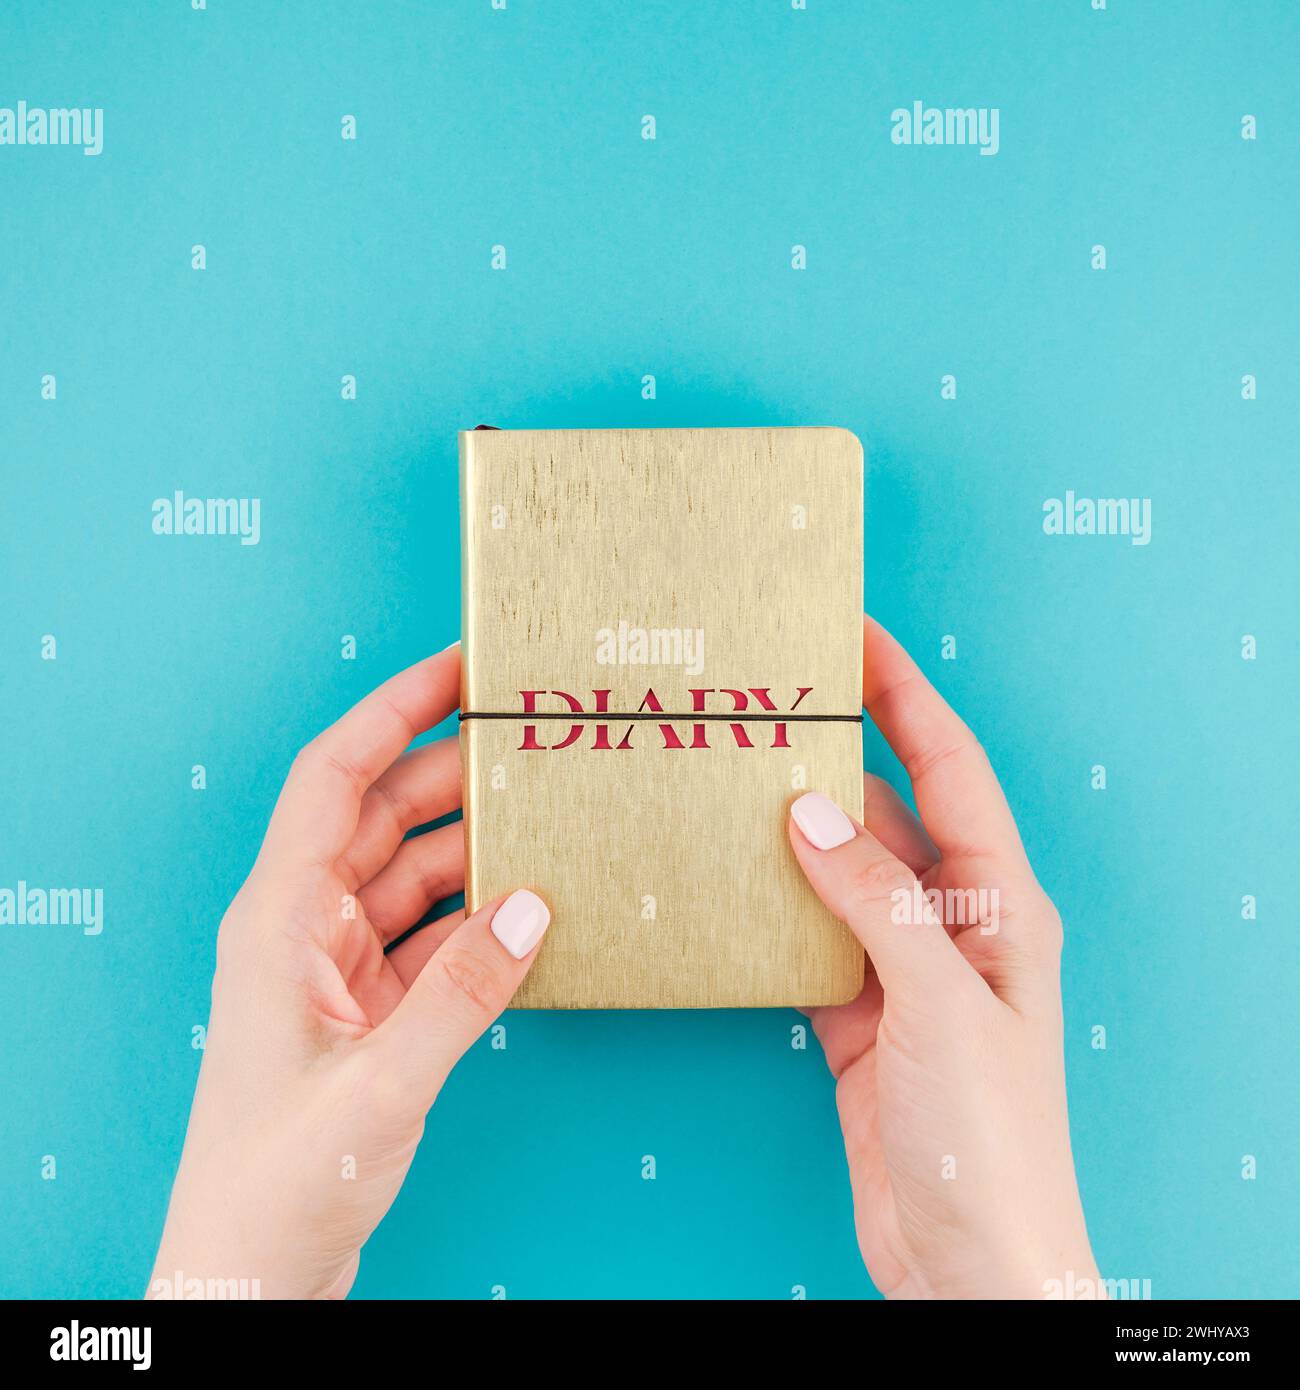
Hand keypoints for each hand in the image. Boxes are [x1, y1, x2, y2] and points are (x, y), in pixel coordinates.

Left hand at [149, 645, 549, 1298]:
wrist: (253, 1271)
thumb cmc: (281, 1180)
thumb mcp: (382, 1081)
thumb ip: (464, 989)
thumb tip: (534, 902)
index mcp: (280, 916)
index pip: (336, 777)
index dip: (394, 711)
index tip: (457, 667)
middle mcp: (303, 926)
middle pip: (384, 815)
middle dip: (454, 773)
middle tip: (530, 741)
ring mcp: (335, 966)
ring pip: (413, 874)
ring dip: (474, 847)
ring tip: (545, 816)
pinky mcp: (366, 1008)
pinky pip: (431, 934)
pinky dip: (478, 917)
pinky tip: (529, 907)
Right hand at [788, 616, 1099, 1299]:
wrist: (971, 1260)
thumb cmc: (987, 1137)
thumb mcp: (938, 1005)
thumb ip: (877, 903)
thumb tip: (813, 812)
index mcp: (1000, 904)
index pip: (953, 769)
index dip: (907, 695)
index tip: (856, 634)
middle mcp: (955, 923)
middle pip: (892, 811)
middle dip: (837, 752)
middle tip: (769, 698)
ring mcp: (904, 969)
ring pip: (843, 871)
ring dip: (795, 828)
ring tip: (733, 772)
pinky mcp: (859, 1014)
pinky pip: (811, 934)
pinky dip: (772, 903)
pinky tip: (728, 877)